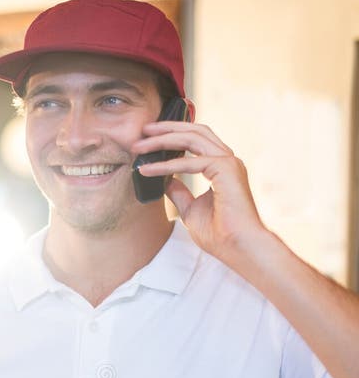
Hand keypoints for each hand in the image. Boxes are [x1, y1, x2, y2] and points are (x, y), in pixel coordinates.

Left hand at [131, 121, 265, 259]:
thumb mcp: (190, 210)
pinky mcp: (226, 169)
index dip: (173, 135)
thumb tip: (166, 180)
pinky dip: (166, 165)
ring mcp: (229, 162)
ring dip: (163, 139)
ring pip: (192, 138)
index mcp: (222, 168)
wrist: (238, 248)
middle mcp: (227, 161)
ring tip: (139, 145)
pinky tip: (148, 169)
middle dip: (166, 128)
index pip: (197, 140)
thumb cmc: (219, 235)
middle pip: (194, 131)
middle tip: (142, 131)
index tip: (148, 138)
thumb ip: (179, 192)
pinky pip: (190, 161)